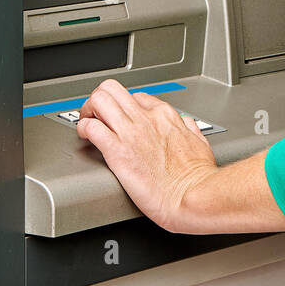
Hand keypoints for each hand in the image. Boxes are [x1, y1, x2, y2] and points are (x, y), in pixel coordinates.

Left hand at [76, 79, 217, 231]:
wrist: (192, 196)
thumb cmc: (198, 177)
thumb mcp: (200, 143)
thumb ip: (189, 129)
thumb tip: (185, 125)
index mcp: (165, 116)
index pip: (136, 97)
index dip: (123, 106)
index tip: (120, 118)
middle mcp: (146, 118)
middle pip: (113, 89)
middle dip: (100, 100)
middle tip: (97, 115)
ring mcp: (130, 132)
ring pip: (99, 100)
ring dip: (88, 110)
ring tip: (88, 123)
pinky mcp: (117, 151)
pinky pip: (91, 127)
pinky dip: (83, 130)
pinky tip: (85, 138)